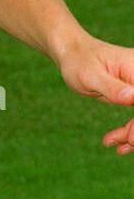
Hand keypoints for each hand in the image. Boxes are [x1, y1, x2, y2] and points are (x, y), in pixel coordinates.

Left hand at [56, 34, 133, 154]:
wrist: (72, 54)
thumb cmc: (79, 61)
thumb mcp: (91, 76)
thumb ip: (112, 87)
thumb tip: (133, 97)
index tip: (131, 139)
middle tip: (121, 144)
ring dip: (133, 135)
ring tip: (112, 142)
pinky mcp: (133, 95)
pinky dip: (130, 130)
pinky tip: (118, 141)